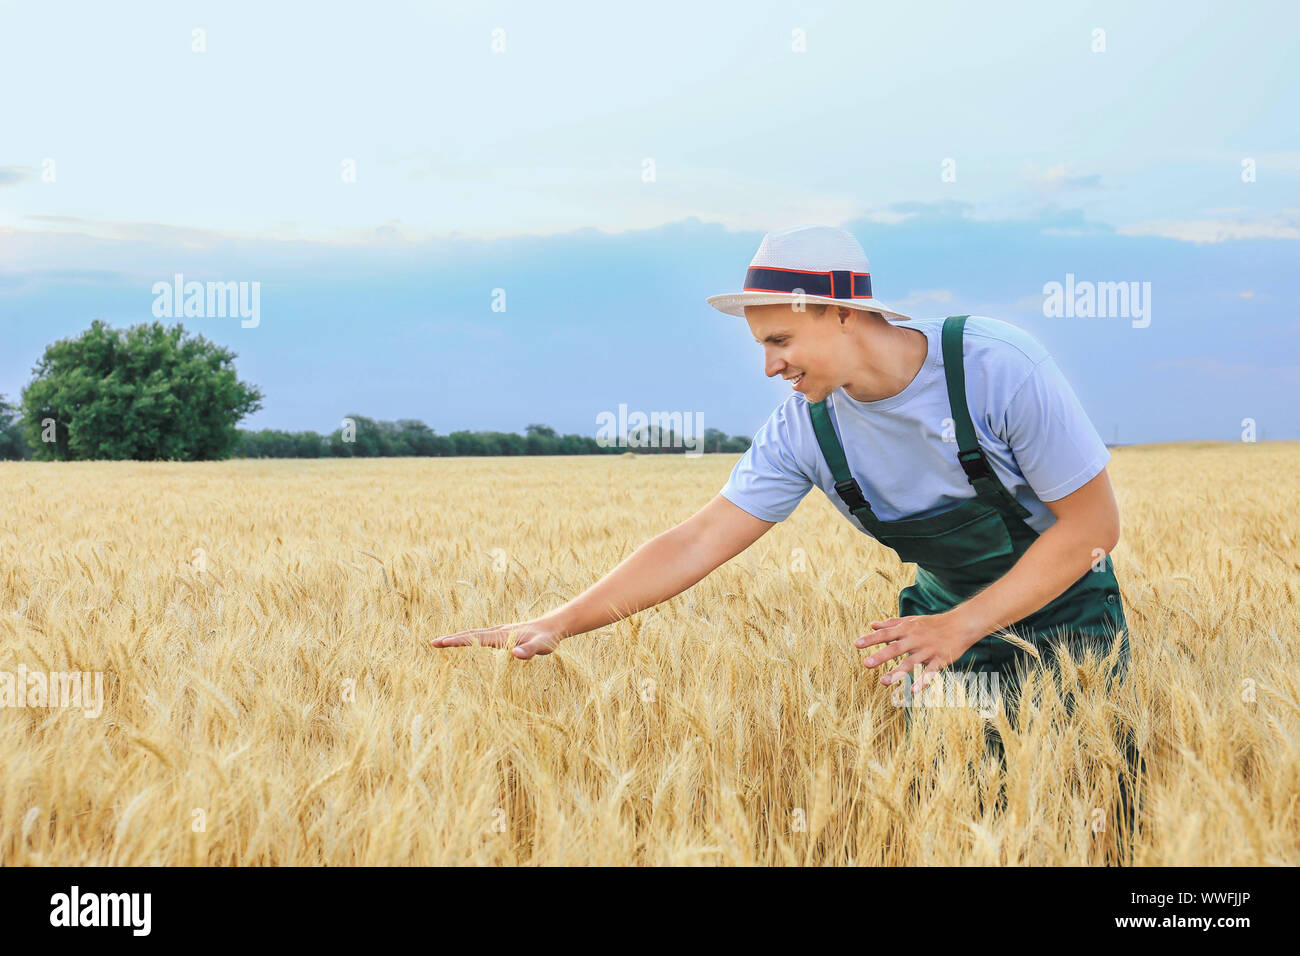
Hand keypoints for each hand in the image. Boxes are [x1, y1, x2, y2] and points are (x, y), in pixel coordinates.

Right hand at [429, 617, 566, 659]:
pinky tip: (466, 641)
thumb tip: (516, 654)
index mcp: (503, 636)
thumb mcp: (542, 646)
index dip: (458, 641)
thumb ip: (530, 650)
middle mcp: (498, 631)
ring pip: (474, 633)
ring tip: (442, 642)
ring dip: (458, 637)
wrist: (554, 626)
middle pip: (470, 633)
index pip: (476, 638)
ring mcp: (500, 632)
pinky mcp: (503, 634)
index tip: (441, 643)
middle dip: (451, 638)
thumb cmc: (548, 638)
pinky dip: (469, 637)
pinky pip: (481, 635)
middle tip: (432, 643)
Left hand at [854, 611, 983, 691]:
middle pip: (896, 648)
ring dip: (897, 672)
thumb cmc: (932, 623)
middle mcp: (916, 639)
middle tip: (866, 664)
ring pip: (911, 663)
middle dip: (881, 656)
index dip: (871, 639)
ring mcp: (928, 650)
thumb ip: (891, 624)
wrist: (961, 624)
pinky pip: (930, 672)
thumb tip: (872, 625)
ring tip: (883, 682)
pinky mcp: (940, 660)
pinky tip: (913, 691)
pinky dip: (922, 681)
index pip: (886, 634)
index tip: (856, 644)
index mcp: (907, 629)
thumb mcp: (911, 620)